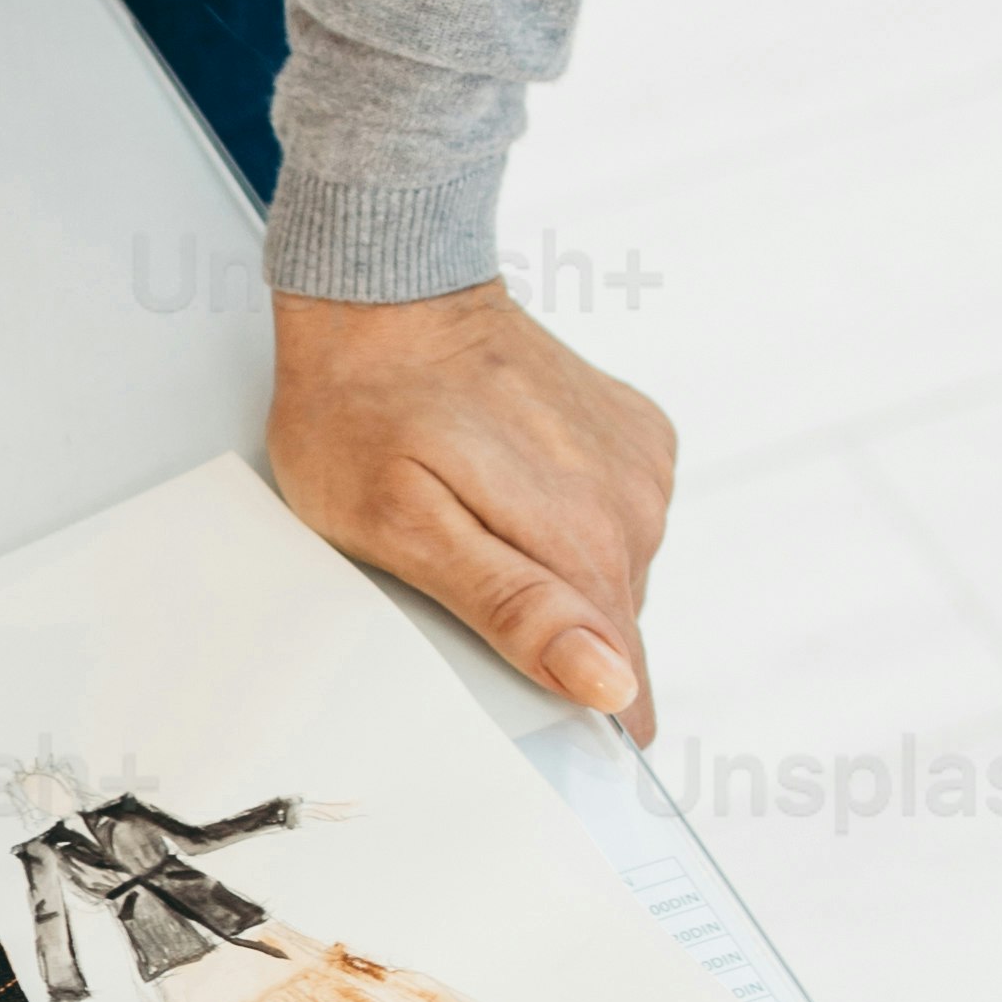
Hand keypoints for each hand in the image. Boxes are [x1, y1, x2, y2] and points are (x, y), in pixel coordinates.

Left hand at [267, 280, 673, 734]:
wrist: (385, 290)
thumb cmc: (362, 411)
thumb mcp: (405, 531)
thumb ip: (513, 610)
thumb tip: (608, 680)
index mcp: (586, 541)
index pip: (620, 679)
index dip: (576, 710)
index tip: (520, 703)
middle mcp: (635, 503)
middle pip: (609, 627)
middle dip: (548, 629)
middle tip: (459, 574)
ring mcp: (639, 463)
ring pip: (612, 572)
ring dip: (555, 568)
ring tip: (479, 518)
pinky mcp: (634, 432)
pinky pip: (615, 514)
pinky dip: (567, 515)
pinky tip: (512, 483)